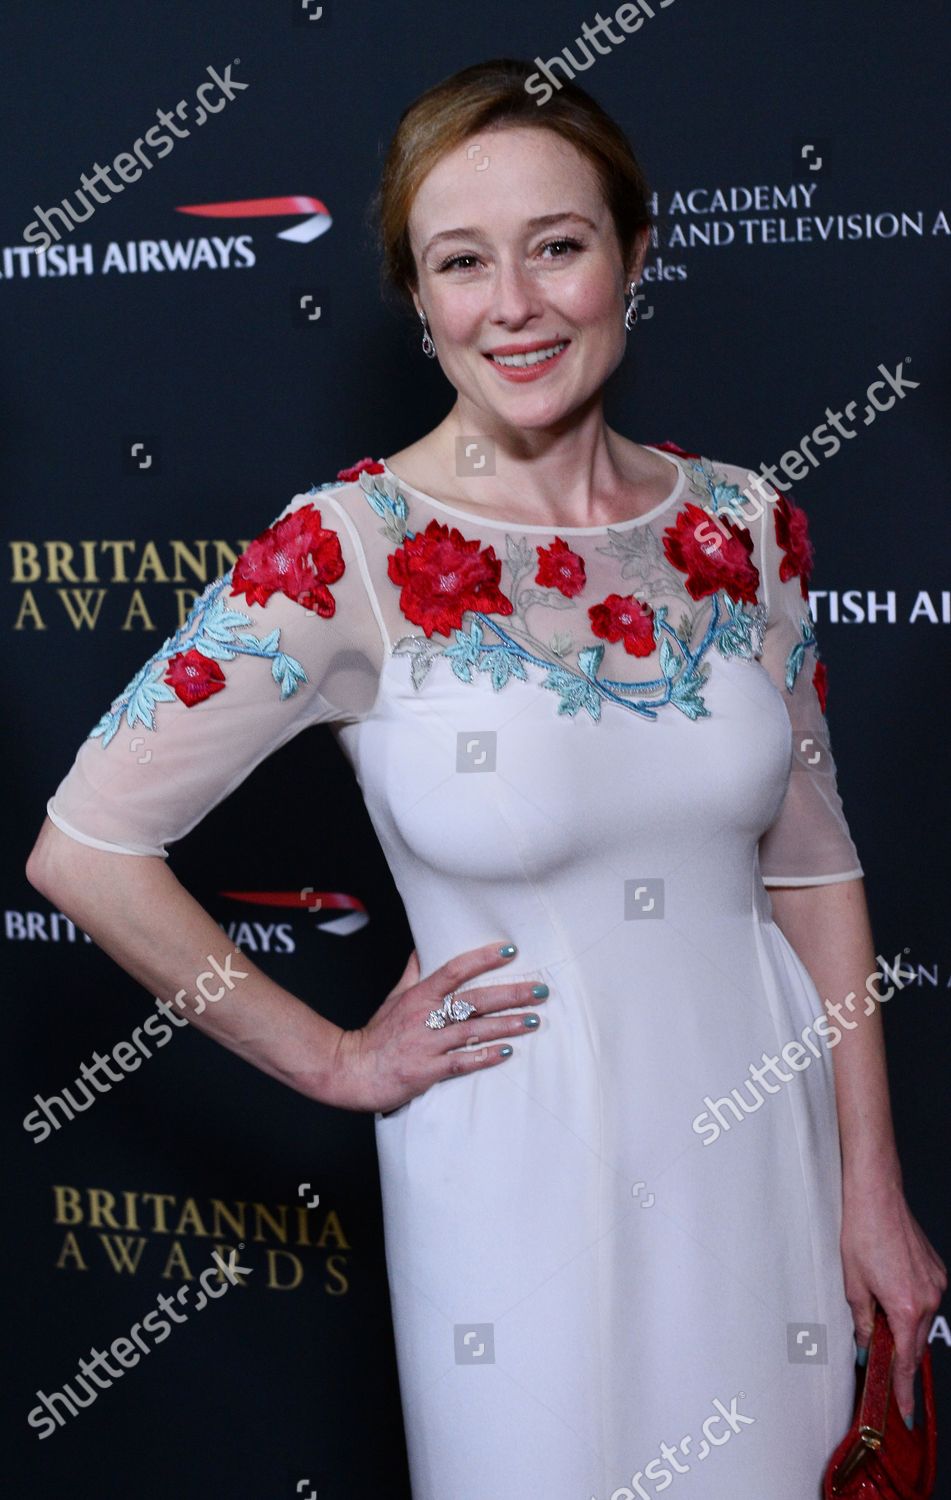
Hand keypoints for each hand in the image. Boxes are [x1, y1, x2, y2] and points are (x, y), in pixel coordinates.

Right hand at [330, 941, 546, 1113]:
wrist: (351, 1071)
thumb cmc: (375, 1036)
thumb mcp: (394, 998)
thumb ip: (413, 974)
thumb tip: (422, 949)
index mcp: (419, 996)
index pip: (455, 969)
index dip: (483, 958)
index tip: (510, 950)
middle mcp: (426, 1017)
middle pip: (474, 1000)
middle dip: (510, 994)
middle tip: (540, 990)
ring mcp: (427, 1044)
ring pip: (473, 1030)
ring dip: (506, 1025)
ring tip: (533, 1021)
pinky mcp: (427, 1070)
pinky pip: (462, 1062)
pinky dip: (484, 1057)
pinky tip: (506, 1052)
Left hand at [840, 1176, 946, 1424]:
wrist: (876, 1195)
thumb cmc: (860, 1232)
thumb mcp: (853, 1284)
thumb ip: (863, 1322)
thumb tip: (867, 1347)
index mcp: (905, 1307)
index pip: (905, 1361)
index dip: (903, 1389)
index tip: (904, 1412)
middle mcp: (928, 1298)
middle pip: (915, 1344)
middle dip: (901, 1359)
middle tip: (885, 1374)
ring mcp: (936, 1284)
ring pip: (920, 1323)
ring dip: (904, 1330)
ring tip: (880, 1325)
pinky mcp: (937, 1272)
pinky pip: (925, 1302)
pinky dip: (910, 1309)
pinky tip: (892, 1300)